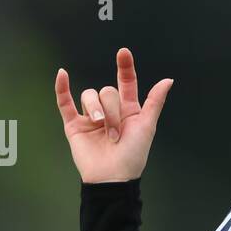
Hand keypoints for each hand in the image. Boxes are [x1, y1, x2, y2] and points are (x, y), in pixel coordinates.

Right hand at [55, 47, 172, 182]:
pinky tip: (62, 74)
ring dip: (96, 110)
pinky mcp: (74, 125)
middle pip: (107, 91)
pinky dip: (61, 88)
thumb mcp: (147, 125)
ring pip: (89, 95)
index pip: (126, 82)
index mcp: (128, 110)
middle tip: (116, 131)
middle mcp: (109, 111)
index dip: (125, 67)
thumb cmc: (133, 155)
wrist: (112, 177)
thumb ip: (155, 101)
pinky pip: (65, 102)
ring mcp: (90, 117)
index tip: (123, 53)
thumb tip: (168, 79)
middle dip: (112, 109)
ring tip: (101, 128)